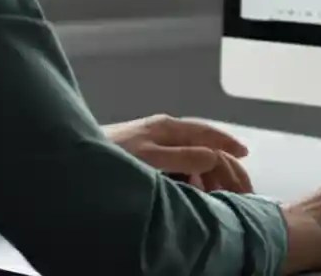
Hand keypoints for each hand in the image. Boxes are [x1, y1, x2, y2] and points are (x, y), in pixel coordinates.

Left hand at [103, 114, 253, 193]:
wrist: (74, 156)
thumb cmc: (111, 155)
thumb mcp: (150, 157)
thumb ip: (183, 156)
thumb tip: (214, 156)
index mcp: (167, 127)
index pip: (207, 133)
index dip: (228, 144)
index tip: (246, 155)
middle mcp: (163, 131)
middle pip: (202, 145)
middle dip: (223, 163)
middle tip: (240, 183)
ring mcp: (153, 142)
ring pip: (190, 156)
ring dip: (208, 173)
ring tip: (220, 192)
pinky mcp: (143, 156)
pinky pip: (177, 165)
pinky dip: (191, 177)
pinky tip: (193, 191)